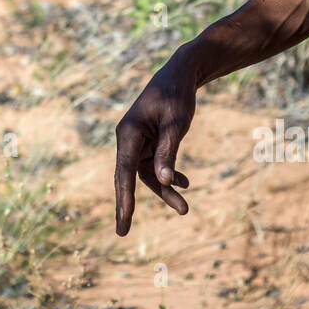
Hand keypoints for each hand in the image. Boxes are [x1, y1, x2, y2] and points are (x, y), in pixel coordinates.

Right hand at [114, 58, 196, 235]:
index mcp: (128, 132)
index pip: (125, 169)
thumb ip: (168, 152)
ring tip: (184, 209)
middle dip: (127, 204)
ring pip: (146, 175)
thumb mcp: (176, 123)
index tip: (124, 216)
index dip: (124, 195)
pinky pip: (155, 166)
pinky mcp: (148, 143)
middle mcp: (128, 139)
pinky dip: (169, 176)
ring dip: (164, 191)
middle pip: (128, 177)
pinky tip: (185, 184)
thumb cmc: (176, 96)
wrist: (180, 75)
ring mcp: (137, 142)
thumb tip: (164, 181)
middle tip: (122, 233)